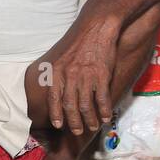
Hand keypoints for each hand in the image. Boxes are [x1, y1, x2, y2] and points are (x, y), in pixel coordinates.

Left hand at [45, 19, 120, 135]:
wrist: (97, 27)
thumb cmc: (79, 43)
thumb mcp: (61, 56)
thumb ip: (57, 74)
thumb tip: (53, 89)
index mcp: (57, 71)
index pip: (53, 98)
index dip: (55, 113)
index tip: (58, 125)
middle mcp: (69, 75)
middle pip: (69, 105)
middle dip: (73, 121)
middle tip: (76, 131)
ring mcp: (85, 76)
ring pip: (85, 105)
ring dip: (89, 119)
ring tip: (92, 126)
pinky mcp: (101, 75)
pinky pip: (102, 98)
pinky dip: (104, 110)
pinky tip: (106, 117)